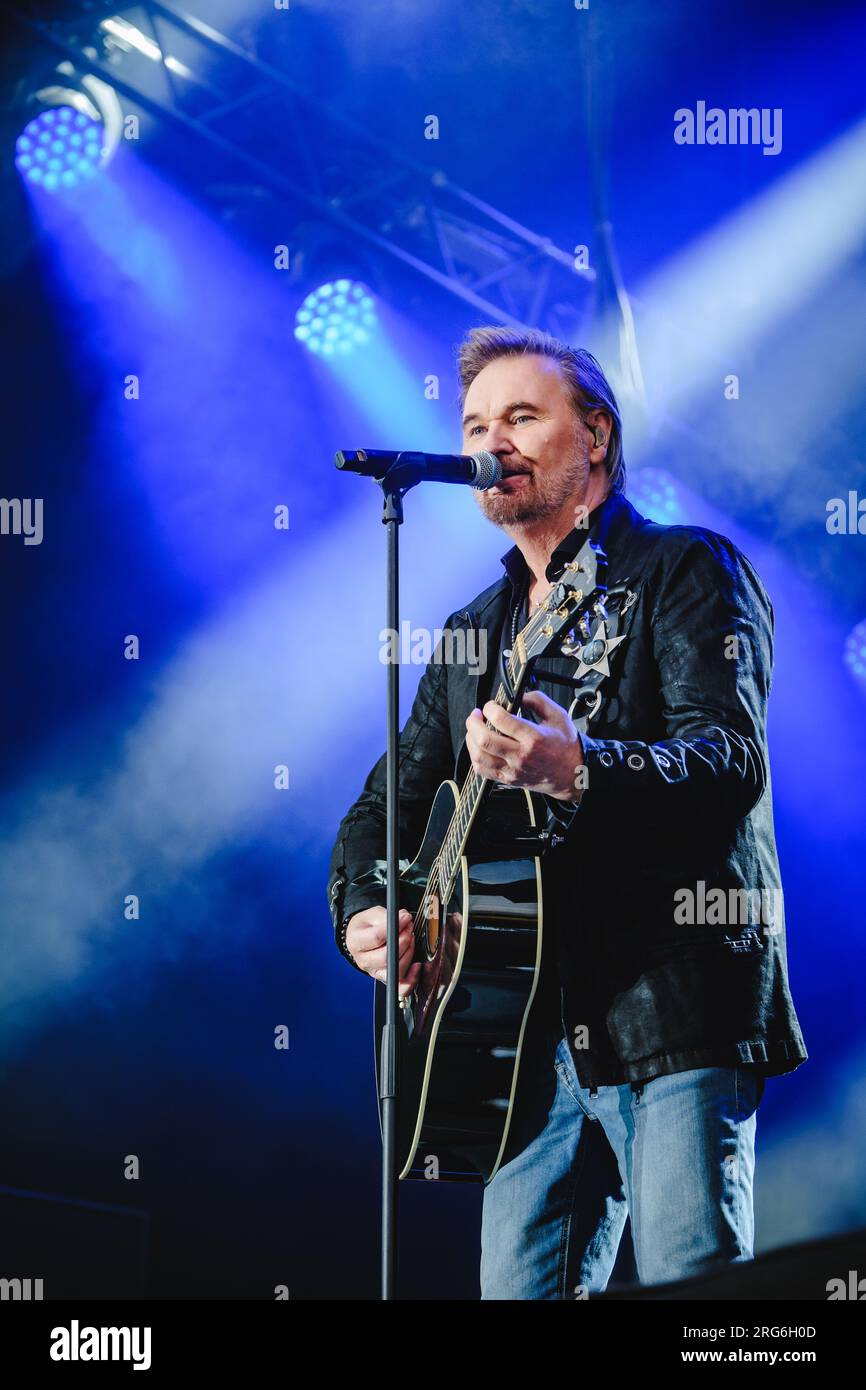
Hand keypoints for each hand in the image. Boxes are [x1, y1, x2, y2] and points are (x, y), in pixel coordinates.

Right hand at [345, 905, 421, 997]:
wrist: (362, 936)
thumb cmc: (367, 926)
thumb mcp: (373, 914)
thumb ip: (388, 916)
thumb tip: (404, 918)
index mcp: (356, 942)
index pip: (376, 938)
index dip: (395, 927)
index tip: (405, 918)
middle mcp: (363, 960)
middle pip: (385, 958)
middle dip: (403, 941)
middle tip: (409, 928)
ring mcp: (374, 972)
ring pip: (395, 970)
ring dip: (409, 953)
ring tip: (411, 938)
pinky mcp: (385, 978)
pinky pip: (400, 987)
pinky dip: (412, 978)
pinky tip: (416, 965)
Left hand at [465, 689, 584, 801]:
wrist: (572, 773)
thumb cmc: (565, 745)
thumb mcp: (558, 715)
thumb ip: (537, 700)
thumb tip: (518, 695)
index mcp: (534, 737)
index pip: (501, 720)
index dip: (490, 708)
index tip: (491, 705)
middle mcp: (521, 755)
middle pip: (484, 739)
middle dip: (473, 722)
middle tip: (476, 715)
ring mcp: (513, 769)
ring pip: (479, 756)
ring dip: (471, 739)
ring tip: (475, 730)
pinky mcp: (508, 779)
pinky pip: (482, 771)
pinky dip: (475, 757)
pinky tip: (480, 747)